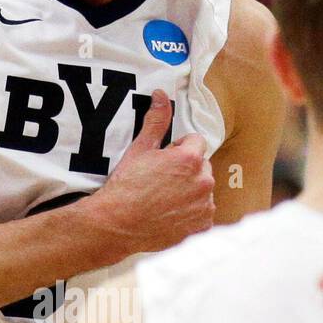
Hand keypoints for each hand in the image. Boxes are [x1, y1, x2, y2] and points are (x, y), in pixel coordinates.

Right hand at [86, 90, 214, 259]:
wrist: (118, 224)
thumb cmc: (127, 187)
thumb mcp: (140, 149)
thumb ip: (156, 122)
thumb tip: (161, 96)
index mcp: (190, 159)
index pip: (196, 142)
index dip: (178, 149)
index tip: (164, 160)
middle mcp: (203, 181)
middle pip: (202, 166)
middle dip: (187, 170)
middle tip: (162, 181)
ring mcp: (204, 205)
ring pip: (203, 190)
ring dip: (190, 192)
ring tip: (165, 199)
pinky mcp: (202, 226)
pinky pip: (203, 213)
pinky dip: (192, 214)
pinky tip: (171, 215)